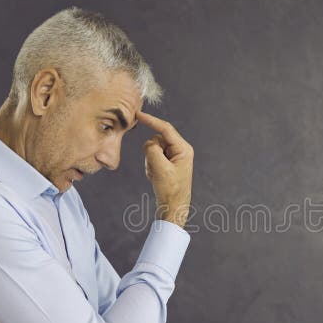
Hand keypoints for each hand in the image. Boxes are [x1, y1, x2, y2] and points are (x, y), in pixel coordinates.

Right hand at [136, 111, 193, 227]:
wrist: (173, 208)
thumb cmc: (171, 190)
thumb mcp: (160, 169)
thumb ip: (152, 151)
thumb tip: (149, 143)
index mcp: (184, 149)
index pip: (165, 129)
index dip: (151, 121)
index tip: (139, 114)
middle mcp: (180, 150)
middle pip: (157, 140)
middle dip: (151, 153)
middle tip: (155, 170)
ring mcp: (174, 157)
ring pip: (152, 149)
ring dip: (150, 162)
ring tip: (157, 176)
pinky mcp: (168, 163)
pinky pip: (152, 158)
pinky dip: (150, 167)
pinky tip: (156, 178)